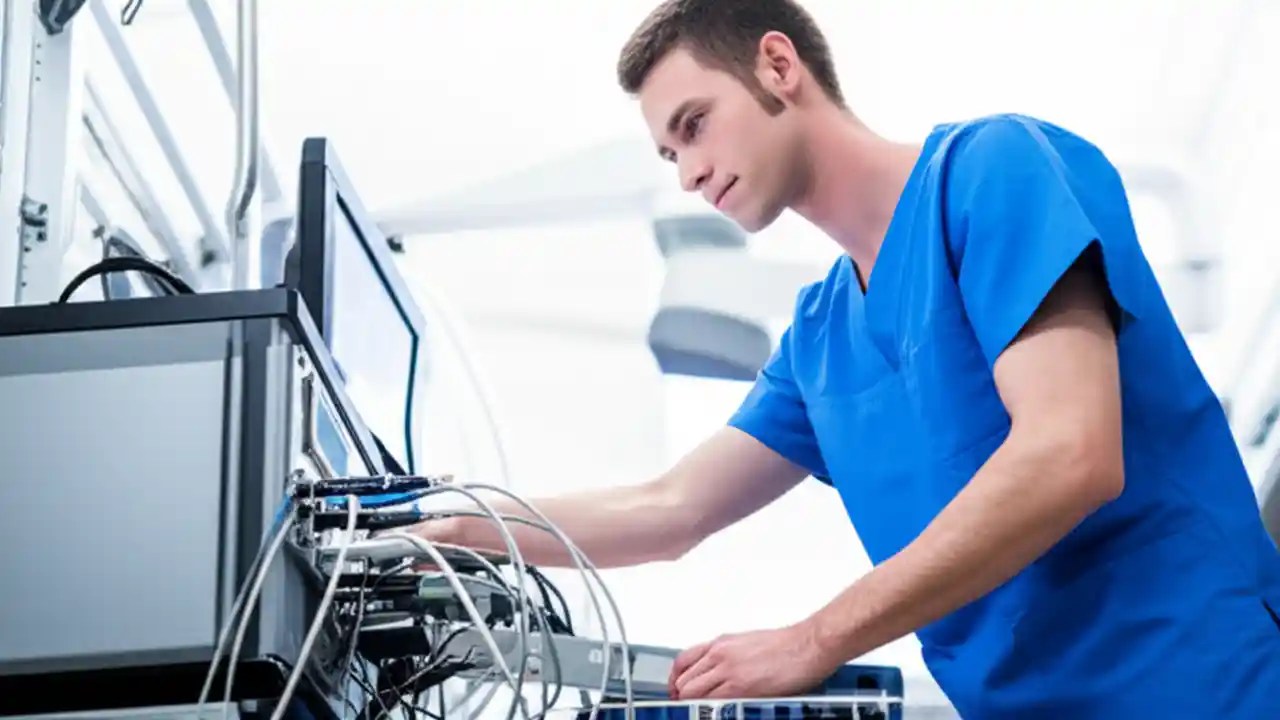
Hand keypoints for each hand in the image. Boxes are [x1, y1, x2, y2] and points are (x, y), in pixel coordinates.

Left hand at [667, 623, 836, 699]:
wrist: (807, 646)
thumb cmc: (786, 645)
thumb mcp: (747, 642)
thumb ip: (727, 656)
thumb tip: (716, 673)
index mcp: (721, 643)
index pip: (682, 660)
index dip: (675, 680)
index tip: (676, 690)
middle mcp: (719, 654)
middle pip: (683, 679)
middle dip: (681, 696)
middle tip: (685, 707)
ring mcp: (727, 671)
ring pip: (691, 692)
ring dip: (692, 704)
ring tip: (698, 711)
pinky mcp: (739, 687)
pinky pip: (710, 703)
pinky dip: (706, 710)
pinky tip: (711, 713)